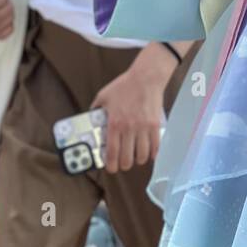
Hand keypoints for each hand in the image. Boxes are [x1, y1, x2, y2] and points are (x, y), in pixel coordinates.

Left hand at [92, 44, 177, 173]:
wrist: (145, 78)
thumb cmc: (124, 86)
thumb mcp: (103, 96)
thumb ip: (95, 109)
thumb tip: (90, 117)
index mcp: (114, 123)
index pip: (112, 152)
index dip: (111, 165)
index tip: (110, 168)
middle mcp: (129, 128)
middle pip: (127, 158)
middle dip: (124, 165)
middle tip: (122, 163)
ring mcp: (144, 128)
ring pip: (142, 155)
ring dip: (138, 160)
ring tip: (136, 157)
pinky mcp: (155, 126)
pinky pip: (156, 147)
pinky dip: (153, 154)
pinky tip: (150, 153)